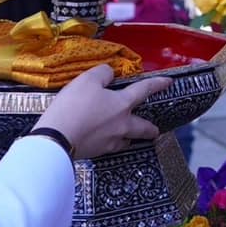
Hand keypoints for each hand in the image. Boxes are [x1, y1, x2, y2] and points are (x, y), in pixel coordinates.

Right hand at [40, 67, 170, 158]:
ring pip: (127, 141)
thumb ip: (102, 73)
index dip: (157, 84)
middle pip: (143, 127)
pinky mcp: (96, 153)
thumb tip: (110, 74)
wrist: (56, 138)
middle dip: (151, 129)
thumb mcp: (86, 80)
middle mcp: (121, 125)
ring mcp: (110, 142)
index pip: (144, 90)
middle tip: (156, 131)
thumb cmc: (74, 107)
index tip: (169, 83)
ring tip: (130, 138)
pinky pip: (110, 148)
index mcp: (122, 104)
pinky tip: (105, 142)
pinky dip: (111, 144)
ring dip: (131, 138)